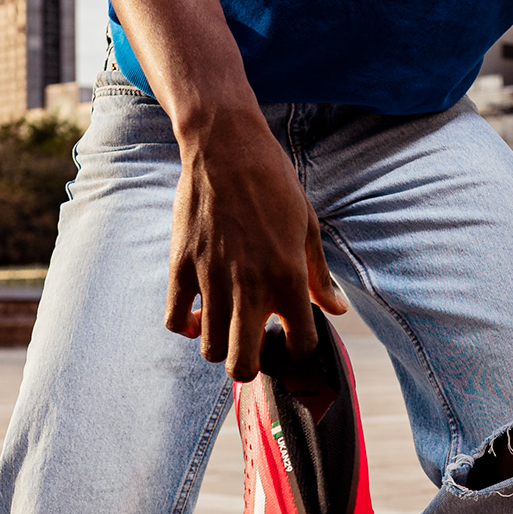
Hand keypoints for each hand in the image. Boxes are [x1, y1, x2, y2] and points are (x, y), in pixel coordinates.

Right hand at [165, 105, 347, 379]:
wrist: (226, 148)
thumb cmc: (273, 183)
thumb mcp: (307, 226)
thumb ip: (319, 275)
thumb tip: (337, 308)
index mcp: (288, 278)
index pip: (300, 344)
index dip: (300, 347)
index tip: (293, 335)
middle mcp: (250, 287)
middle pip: (243, 365)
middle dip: (251, 365)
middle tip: (254, 346)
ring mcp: (212, 280)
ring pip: (209, 349)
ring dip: (219, 346)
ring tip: (226, 326)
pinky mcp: (181, 267)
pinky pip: (175, 320)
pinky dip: (186, 326)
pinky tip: (198, 313)